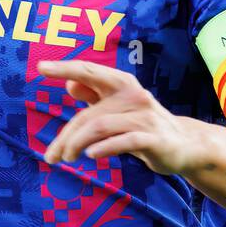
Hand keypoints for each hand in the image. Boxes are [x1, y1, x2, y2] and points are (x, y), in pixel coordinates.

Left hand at [38, 58, 201, 175]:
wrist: (185, 145)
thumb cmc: (143, 123)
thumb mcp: (118, 107)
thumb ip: (95, 95)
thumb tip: (70, 84)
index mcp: (121, 83)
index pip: (89, 71)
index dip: (65, 68)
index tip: (40, 68)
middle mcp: (133, 94)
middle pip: (89, 114)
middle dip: (66, 137)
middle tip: (51, 156)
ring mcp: (144, 116)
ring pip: (100, 126)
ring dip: (78, 144)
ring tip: (67, 159)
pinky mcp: (154, 138)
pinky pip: (124, 140)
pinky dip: (104, 147)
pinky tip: (91, 155)